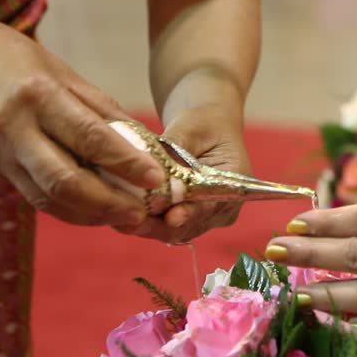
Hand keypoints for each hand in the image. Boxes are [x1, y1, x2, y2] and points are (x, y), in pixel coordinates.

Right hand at [0, 17, 162, 225]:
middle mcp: (13, 127)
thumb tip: (146, 145)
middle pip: (65, 180)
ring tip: (122, 217)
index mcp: (37, 96)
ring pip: (47, 198)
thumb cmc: (20, 61)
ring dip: (90, 215)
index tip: (156, 178)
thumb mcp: (65, 74)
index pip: (89, 137)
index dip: (125, 163)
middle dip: (108, 203)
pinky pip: (34, 196)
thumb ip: (103, 111)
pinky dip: (68, 208)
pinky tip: (94, 211)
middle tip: (141, 213)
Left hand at [114, 106, 251, 242]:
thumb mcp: (191, 129)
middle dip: (161, 227)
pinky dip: (148, 224)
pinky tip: (124, 216)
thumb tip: (155, 170)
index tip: (170, 218)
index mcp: (235, 183)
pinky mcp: (190, 218)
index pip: (211, 204)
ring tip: (121, 219)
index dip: (189, 213)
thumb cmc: (203, 124)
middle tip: (132, 222)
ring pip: (178, 232)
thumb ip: (176, 149)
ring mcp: (208, 216)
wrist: (207, 128)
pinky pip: (168, 228)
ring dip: (150, 228)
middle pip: (193, 226)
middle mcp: (225, 207)